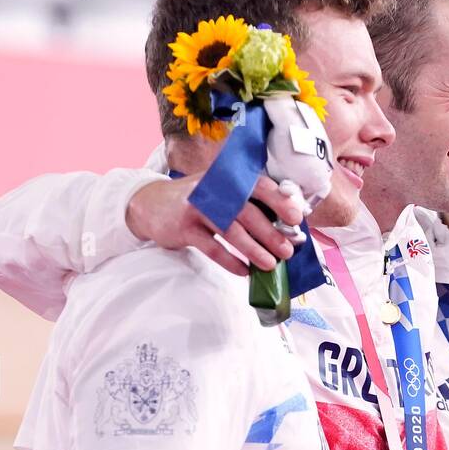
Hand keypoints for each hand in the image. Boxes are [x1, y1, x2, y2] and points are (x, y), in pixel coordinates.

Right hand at [126, 174, 304, 275]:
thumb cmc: (198, 201)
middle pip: (246, 211)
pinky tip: (244, 271)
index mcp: (227, 177)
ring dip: (253, 250)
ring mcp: (196, 207)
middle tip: (287, 251)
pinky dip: (229, 261)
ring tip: (270, 264)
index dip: (278, 200)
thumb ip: (248, 204)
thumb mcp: (220, 192)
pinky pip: (211, 248)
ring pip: (230, 230)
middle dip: (270, 233)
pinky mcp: (184, 228)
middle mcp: (212, 188)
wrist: (152, 204)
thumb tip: (285, 228)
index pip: (257, 185)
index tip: (296, 217)